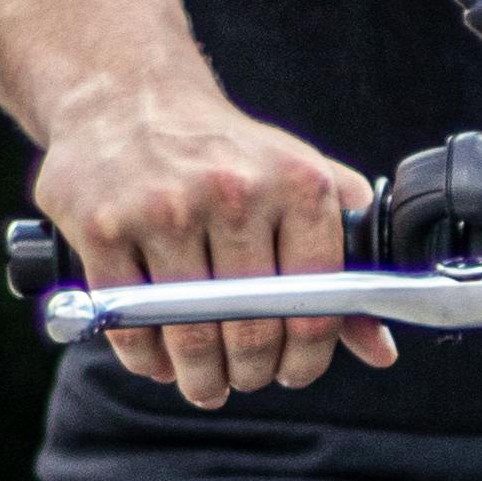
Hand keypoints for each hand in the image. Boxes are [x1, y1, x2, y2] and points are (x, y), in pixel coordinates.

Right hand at [31, 71, 395, 408]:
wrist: (128, 97)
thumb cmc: (226, 152)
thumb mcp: (299, 183)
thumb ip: (347, 262)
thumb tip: (379, 350)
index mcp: (297, 184)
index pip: (314, 304)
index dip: (308, 357)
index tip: (293, 372)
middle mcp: (234, 191)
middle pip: (251, 329)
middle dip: (251, 373)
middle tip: (244, 379)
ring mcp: (163, 208)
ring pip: (190, 334)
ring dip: (200, 377)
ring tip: (204, 383)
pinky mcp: (102, 226)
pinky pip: (130, 322)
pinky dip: (145, 357)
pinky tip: (158, 360)